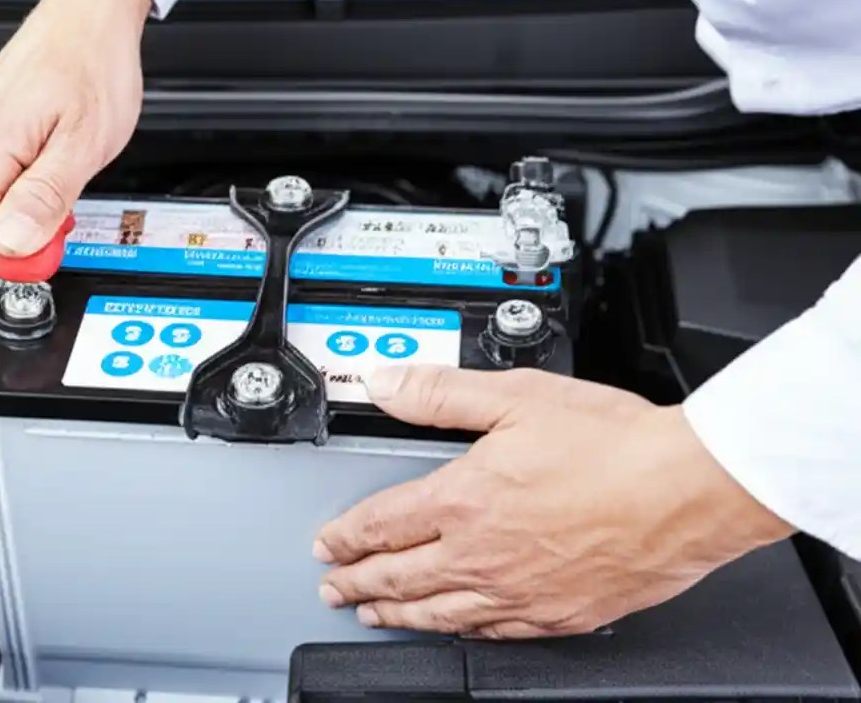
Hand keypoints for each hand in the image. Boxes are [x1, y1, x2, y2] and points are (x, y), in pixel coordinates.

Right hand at [0, 0, 150, 255]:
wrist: (90, 18)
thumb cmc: (92, 67)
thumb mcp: (83, 146)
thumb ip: (45, 200)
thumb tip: (11, 245)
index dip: (8, 250)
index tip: (46, 240)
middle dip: (22, 225)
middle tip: (66, 198)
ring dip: (27, 201)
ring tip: (63, 166)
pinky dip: (24, 179)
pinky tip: (52, 157)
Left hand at [313, 366, 793, 638]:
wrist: (690, 490)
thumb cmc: (616, 445)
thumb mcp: (517, 397)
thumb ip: (441, 393)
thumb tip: (387, 384)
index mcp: (464, 499)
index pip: (382, 524)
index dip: (346, 536)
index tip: (327, 543)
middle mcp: (482, 554)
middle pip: (398, 577)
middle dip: (356, 582)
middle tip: (333, 587)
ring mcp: (519, 592)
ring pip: (438, 612)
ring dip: (396, 614)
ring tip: (373, 616)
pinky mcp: (557, 615)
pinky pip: (491, 633)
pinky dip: (458, 632)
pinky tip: (452, 629)